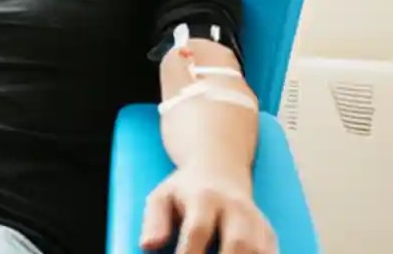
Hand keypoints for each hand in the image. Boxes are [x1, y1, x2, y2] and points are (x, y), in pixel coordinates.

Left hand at [141, 167, 276, 252]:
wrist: (219, 171)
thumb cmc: (184, 191)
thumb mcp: (161, 197)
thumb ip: (154, 221)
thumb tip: (148, 245)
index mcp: (204, 198)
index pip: (198, 230)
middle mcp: (235, 208)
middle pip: (239, 243)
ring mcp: (256, 221)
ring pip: (260, 252)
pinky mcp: (269, 234)